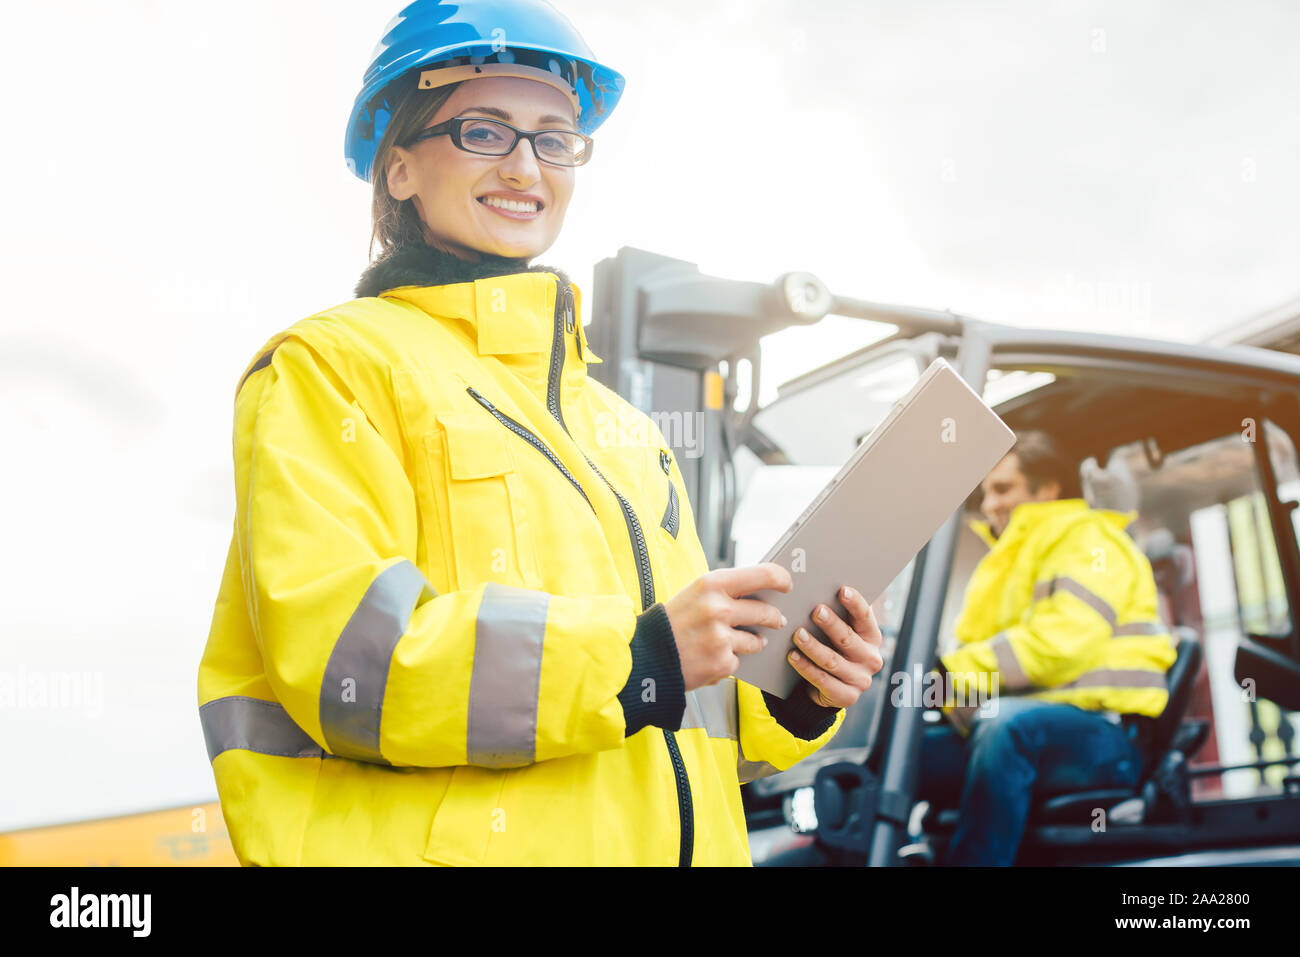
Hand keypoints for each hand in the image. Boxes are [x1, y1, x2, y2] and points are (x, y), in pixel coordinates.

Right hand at [663, 563, 791, 690]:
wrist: (644, 656)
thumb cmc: (671, 623)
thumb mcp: (694, 594)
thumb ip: (726, 592)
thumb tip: (763, 593)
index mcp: (711, 583)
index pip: (762, 575)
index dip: (781, 579)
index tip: (787, 585)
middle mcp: (717, 608)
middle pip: (766, 612)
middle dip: (774, 618)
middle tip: (775, 620)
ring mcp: (720, 637)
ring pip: (756, 640)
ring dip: (752, 643)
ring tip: (729, 642)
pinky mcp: (721, 664)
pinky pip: (739, 661)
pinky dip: (728, 662)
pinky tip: (710, 658)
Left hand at [788, 586, 884, 708]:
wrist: (830, 687)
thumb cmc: (833, 648)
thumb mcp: (839, 632)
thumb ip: (837, 614)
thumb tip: (819, 586)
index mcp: (872, 637)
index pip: (865, 617)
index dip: (855, 603)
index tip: (842, 589)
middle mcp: (871, 659)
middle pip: (848, 638)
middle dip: (831, 624)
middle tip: (816, 610)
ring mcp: (860, 680)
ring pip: (833, 661)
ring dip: (813, 646)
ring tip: (797, 634)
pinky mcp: (846, 697)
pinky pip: (822, 680)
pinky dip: (805, 667)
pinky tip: (792, 656)